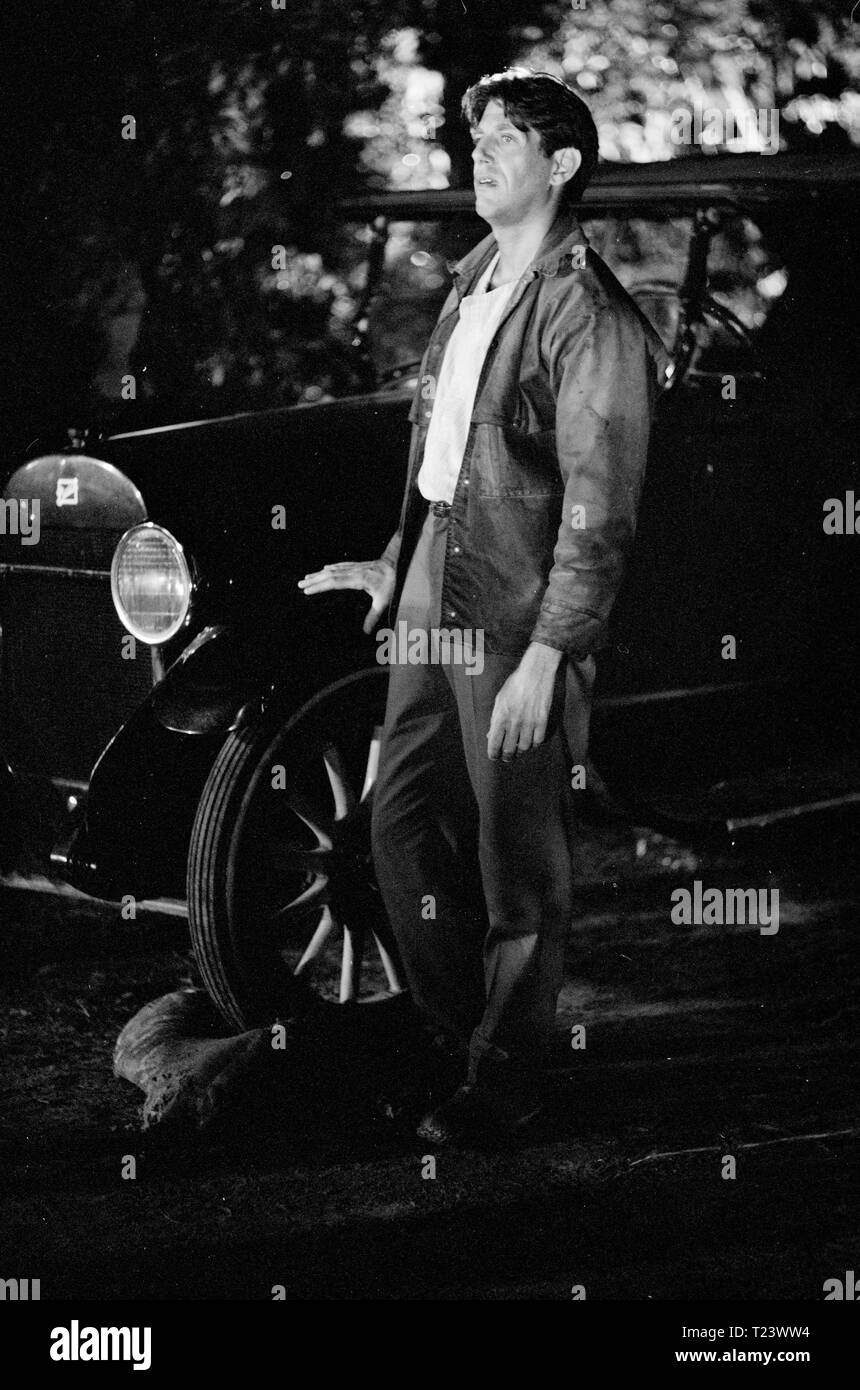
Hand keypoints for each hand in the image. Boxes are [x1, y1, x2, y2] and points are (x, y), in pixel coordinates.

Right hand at [298, 559, 394, 634]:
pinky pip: (342, 565)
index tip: (308, 590)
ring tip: (307, 577)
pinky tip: (326, 568)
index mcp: (359, 579)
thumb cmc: (394, 585)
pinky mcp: (361, 564)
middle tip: (300, 584)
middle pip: (330, 574)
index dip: (320, 586)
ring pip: (335, 569)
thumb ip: (373, 616)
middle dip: (314, 579)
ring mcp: (358, 566)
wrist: (402, 566)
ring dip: (320, 573)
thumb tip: (366, 632)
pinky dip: (332, 567)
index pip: (334, 582)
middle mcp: (356, 571)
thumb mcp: (384, 602)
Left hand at [487, 642, 562, 761]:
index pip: (494, 743)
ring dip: (520, 751)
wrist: (535, 673)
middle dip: (506, 756)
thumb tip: (490, 735)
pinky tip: (531, 741)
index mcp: (500, 716)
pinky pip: (538, 741)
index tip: (494, 756)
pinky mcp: (542, 720)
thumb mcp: (499, 700)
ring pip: (524, 747)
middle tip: (506, 757)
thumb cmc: (515, 684)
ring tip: (518, 750)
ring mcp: (529, 722)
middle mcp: (514, 722)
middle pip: (509, 749)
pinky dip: (534, 744)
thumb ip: (495, 719)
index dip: (493, 753)